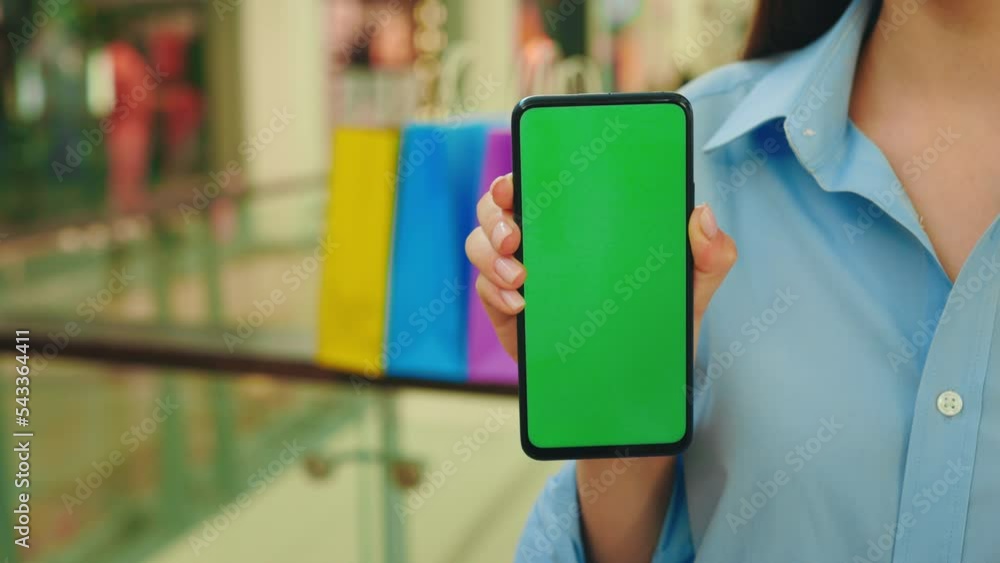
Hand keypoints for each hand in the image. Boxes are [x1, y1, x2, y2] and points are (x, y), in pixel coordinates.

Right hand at [464, 173, 737, 361]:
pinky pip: (484, 290)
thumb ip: (711, 254)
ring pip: (480, 245)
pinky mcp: (508, 311)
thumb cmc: (660, 323)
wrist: (640, 383)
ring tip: (518, 278)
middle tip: (515, 237)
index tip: (513, 181)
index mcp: (580, 223)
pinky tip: (519, 305)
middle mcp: (545, 243)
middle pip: (496, 209)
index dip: (517, 175)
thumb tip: (703, 215)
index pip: (540, 184)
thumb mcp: (692, 288)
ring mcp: (521, 276)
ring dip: (490, 256)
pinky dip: (494, 293)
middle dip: (494, 216)